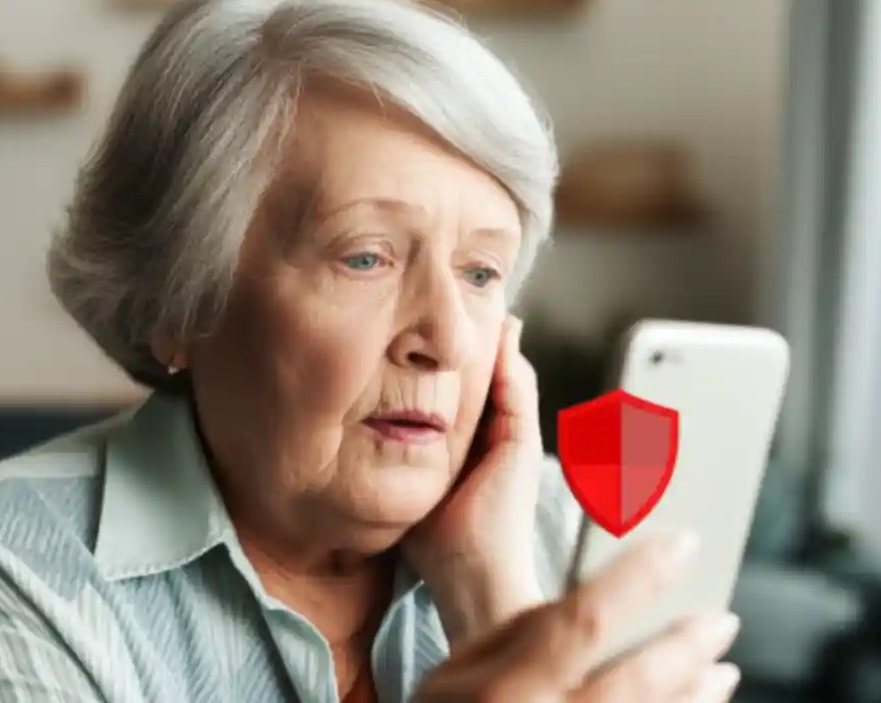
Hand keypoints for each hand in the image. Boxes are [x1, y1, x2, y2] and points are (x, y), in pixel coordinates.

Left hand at [402, 315, 545, 644]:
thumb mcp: (411, 487)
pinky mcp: (522, 440)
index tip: (433, 333)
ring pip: (509, 376)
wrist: (471, 577)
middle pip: (490, 378)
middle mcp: (497, 440)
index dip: (454, 363)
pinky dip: (509, 359)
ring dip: (497, 342)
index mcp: (474, 449)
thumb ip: (397, 459)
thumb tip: (358, 434)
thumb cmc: (436, 546)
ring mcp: (514, 439)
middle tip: (464, 302)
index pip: (467, 393)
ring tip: (485, 306)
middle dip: (480, 344)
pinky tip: (498, 335)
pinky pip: (518, 388)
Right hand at [414, 532, 742, 702]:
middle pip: (636, 680)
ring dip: (696, 696)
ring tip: (722, 670)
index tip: (682, 545)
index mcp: (503, 688)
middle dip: (686, 646)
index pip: (584, 619)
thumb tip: (572, 603)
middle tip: (723, 620)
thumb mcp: (451, 678)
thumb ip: (511, 639)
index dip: (640, 578)